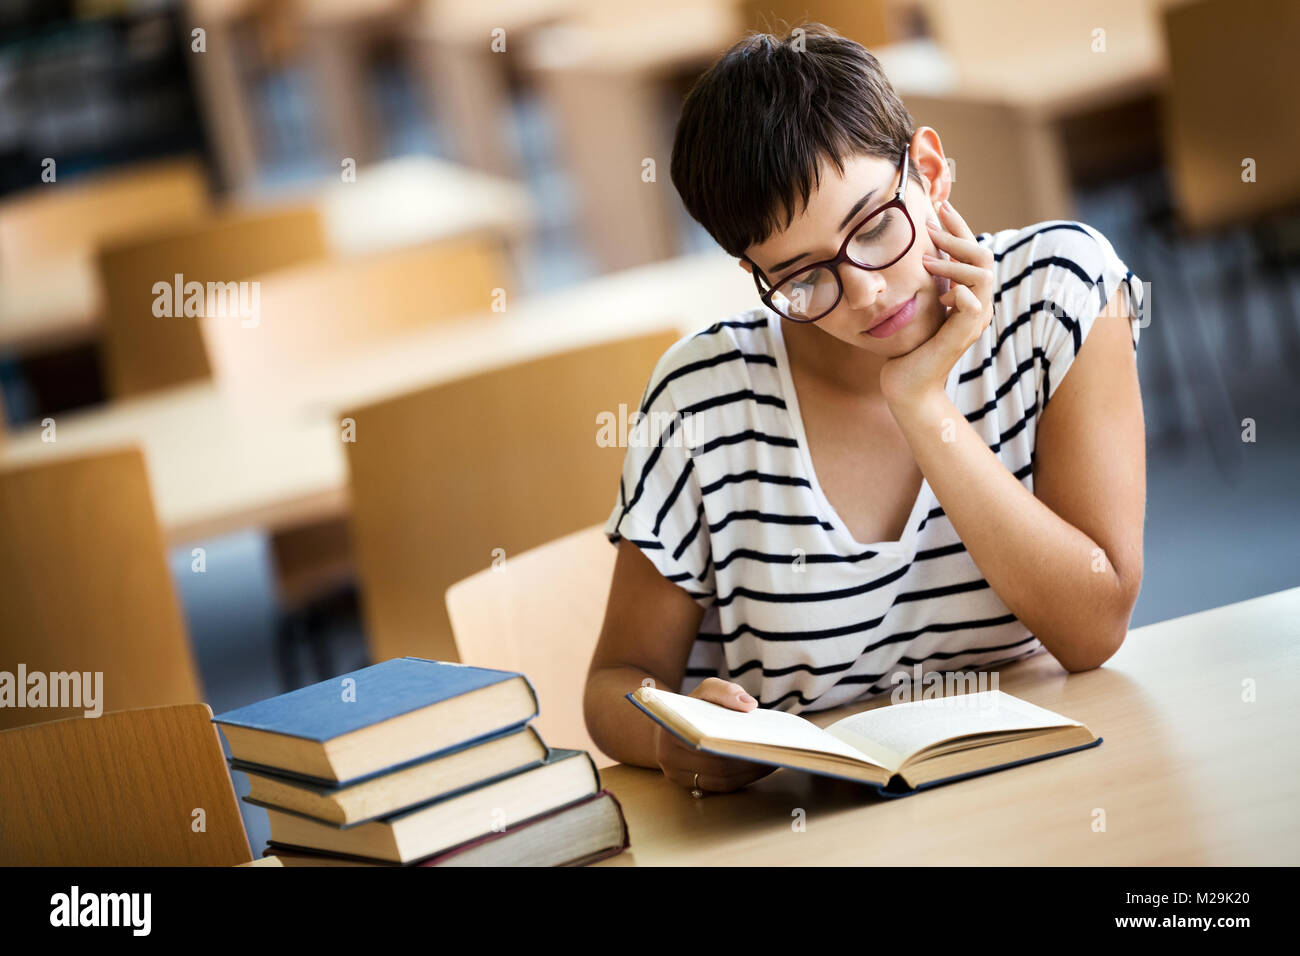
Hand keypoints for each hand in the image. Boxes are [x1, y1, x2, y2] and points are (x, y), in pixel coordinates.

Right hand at [655, 678, 776, 793]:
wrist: (674, 724)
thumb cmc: (694, 706)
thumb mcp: (707, 689)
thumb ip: (725, 691)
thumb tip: (750, 705)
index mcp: (671, 730)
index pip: (707, 743)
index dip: (735, 745)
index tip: (762, 739)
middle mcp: (669, 758)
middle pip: (717, 767)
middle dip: (749, 761)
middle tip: (776, 752)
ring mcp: (678, 776)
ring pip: (721, 781)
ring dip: (750, 772)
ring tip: (774, 759)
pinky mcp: (690, 786)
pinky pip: (721, 786)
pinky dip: (744, 778)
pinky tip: (761, 766)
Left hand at [879, 198, 994, 408]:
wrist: (908, 386)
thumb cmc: (909, 346)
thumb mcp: (919, 305)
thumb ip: (928, 282)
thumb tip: (918, 250)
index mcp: (968, 294)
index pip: (972, 250)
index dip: (958, 225)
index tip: (939, 204)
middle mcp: (976, 305)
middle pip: (983, 256)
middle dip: (958, 234)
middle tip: (930, 222)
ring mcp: (973, 321)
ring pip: (982, 276)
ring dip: (954, 261)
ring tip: (926, 259)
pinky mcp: (962, 336)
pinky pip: (973, 306)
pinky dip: (960, 294)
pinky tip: (943, 293)